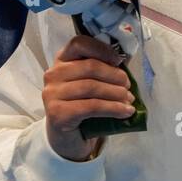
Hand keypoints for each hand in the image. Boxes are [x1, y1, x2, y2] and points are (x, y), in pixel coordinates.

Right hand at [43, 35, 134, 161]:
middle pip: (90, 66)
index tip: (119, 60)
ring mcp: (52, 94)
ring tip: (129, 100)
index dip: (102, 49)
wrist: (68, 136)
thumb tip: (127, 59)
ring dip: (117, 94)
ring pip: (92, 87)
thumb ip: (104, 68)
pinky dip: (113, 108)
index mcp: (62, 60)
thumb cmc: (83, 104)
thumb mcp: (93, 82)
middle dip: (115, 76)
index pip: (79, 43)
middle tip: (129, 87)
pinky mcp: (57, 113)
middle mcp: (53, 74)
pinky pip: (91, 106)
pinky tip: (125, 112)